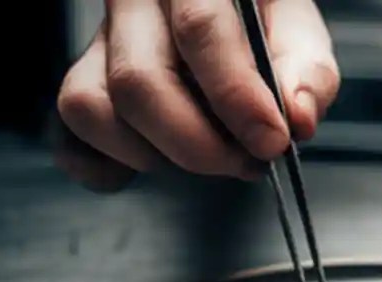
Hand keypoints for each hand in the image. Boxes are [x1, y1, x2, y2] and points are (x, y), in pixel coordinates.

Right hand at [54, 0, 338, 187]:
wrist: (225, 13)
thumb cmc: (258, 20)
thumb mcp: (297, 31)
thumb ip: (307, 71)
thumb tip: (299, 116)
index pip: (199, 29)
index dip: (235, 96)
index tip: (270, 141)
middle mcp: (131, 1)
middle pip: (137, 80)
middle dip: (198, 143)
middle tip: (247, 161)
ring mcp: (96, 42)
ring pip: (92, 108)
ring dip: (156, 154)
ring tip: (211, 153)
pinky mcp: (81, 82)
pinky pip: (73, 136)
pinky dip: (112, 166)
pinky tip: (158, 159)